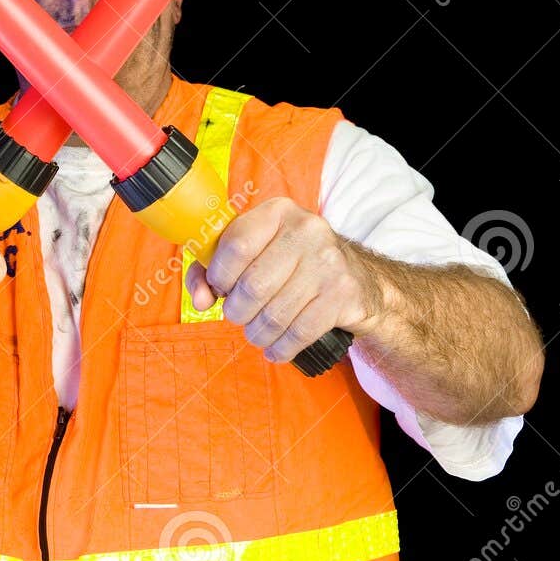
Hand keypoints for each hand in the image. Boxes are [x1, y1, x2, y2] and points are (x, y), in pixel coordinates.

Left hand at [184, 196, 381, 362]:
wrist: (358, 277)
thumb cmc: (291, 263)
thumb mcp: (253, 251)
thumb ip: (212, 269)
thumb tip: (201, 300)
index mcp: (278, 212)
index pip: (236, 246)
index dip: (218, 276)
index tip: (220, 288)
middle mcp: (307, 230)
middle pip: (253, 286)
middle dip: (237, 311)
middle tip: (239, 315)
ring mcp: (328, 262)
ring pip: (274, 314)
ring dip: (257, 334)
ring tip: (257, 333)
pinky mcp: (344, 293)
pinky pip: (299, 332)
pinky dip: (281, 348)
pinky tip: (275, 348)